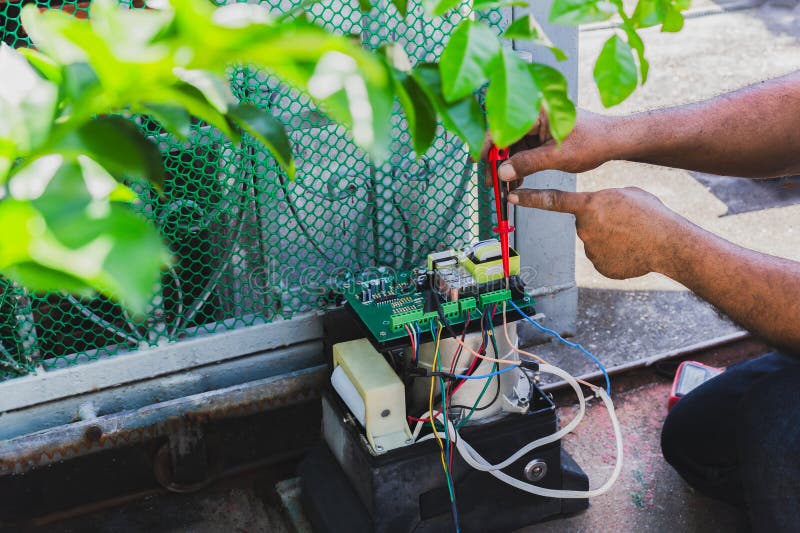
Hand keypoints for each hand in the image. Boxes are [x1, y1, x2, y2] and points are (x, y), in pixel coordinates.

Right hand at [482, 109, 616, 186]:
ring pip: (512, 146)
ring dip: (508, 166)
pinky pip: (522, 149)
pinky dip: (519, 165)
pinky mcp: (540, 133)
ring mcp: (536, 123)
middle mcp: (532, 112)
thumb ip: (527, 163)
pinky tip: (517, 181)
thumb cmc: (592, 141)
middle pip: (504, 137)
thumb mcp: (557, 156)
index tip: (478, 164)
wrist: (613, 141)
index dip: (486, 147)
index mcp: (535, 108)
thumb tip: (503, 172)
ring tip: (506, 187)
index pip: (501, 126)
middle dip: (497, 161)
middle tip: (492, 182)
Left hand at [509, 187, 692, 278]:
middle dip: (599, 222)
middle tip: (624, 222)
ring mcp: (590, 248)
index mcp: (590, 204)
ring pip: (594, 241)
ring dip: (608, 239)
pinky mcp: (598, 266)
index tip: (511, 196)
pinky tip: (630, 251)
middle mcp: (584, 227)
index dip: (530, 198)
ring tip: (631, 237)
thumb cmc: (650, 214)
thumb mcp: (624, 194)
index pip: (552, 200)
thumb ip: (602, 200)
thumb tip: (595, 209)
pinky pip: (601, 257)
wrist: (668, 243)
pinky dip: (613, 255)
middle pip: (584, 223)